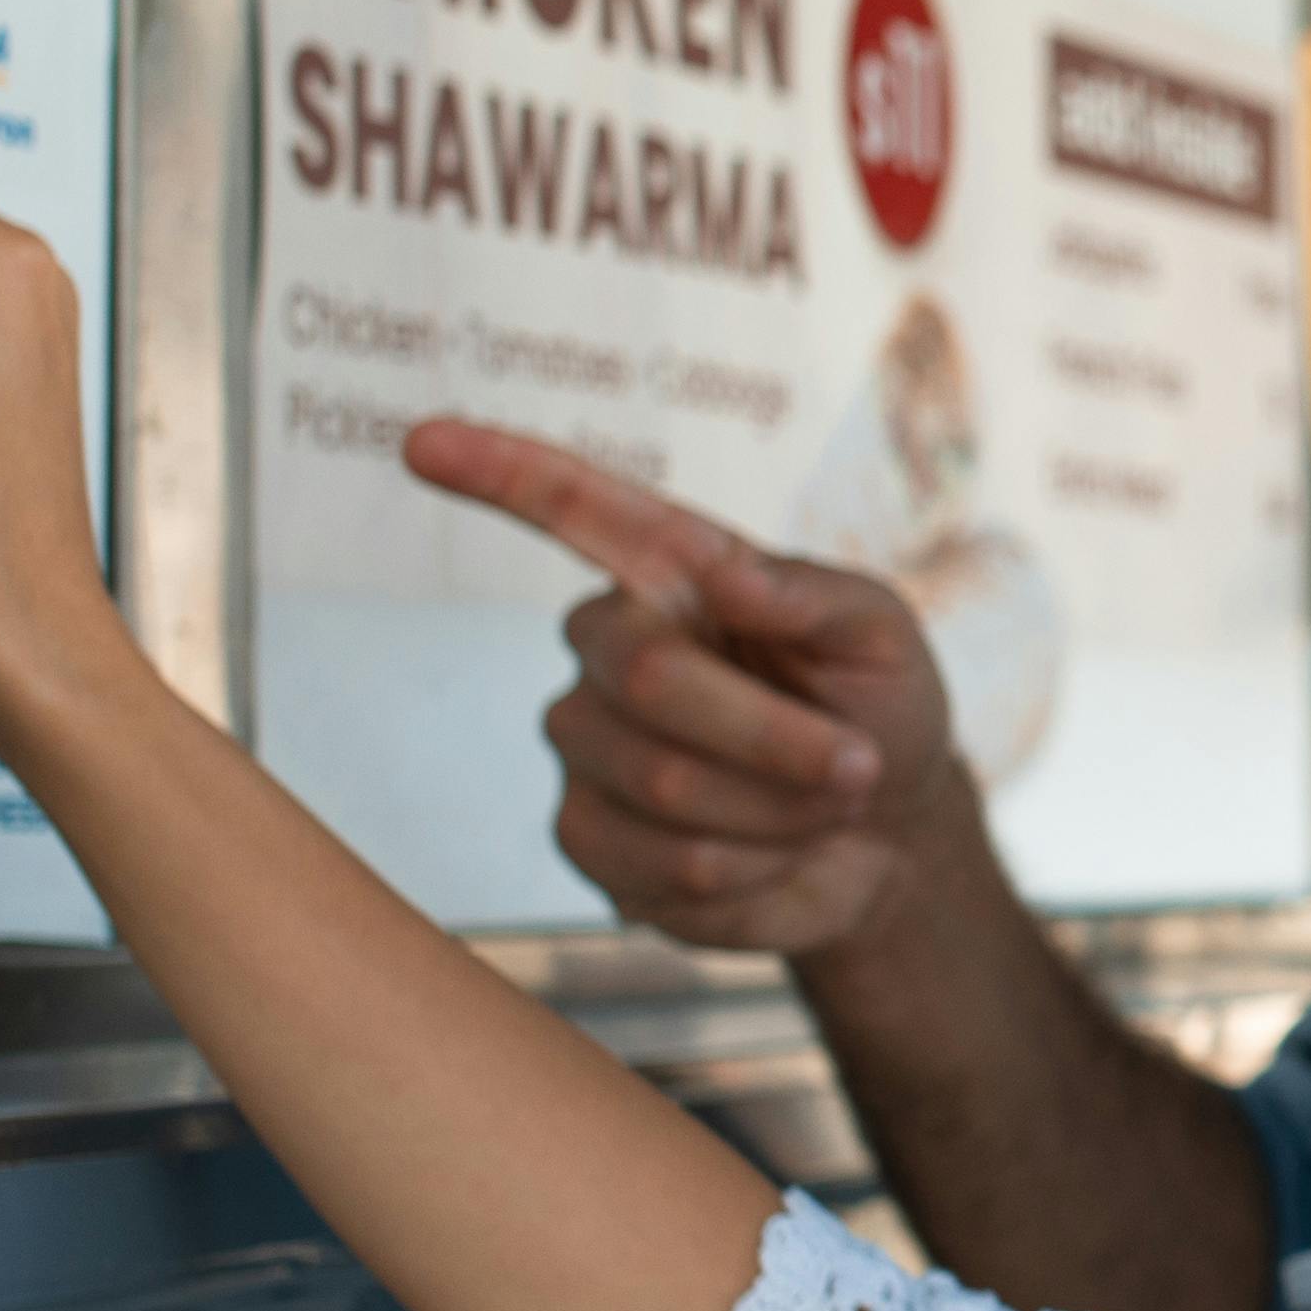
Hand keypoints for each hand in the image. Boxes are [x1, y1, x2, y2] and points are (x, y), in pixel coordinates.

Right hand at [400, 421, 963, 957]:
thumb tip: (728, 571)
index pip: (575, 510)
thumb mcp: (879, 635)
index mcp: (668, 574)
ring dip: (780, 809)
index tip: (422, 441)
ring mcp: (584, 748)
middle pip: (652, 680)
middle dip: (776, 737)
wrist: (887, 837)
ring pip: (668, 785)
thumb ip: (812, 595)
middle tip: (858, 764)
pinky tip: (770, 851)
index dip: (498, 475)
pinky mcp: (589, 841)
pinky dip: (755, 869)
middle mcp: (605, 651)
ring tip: (817, 803)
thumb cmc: (878, 710)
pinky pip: (668, 866)